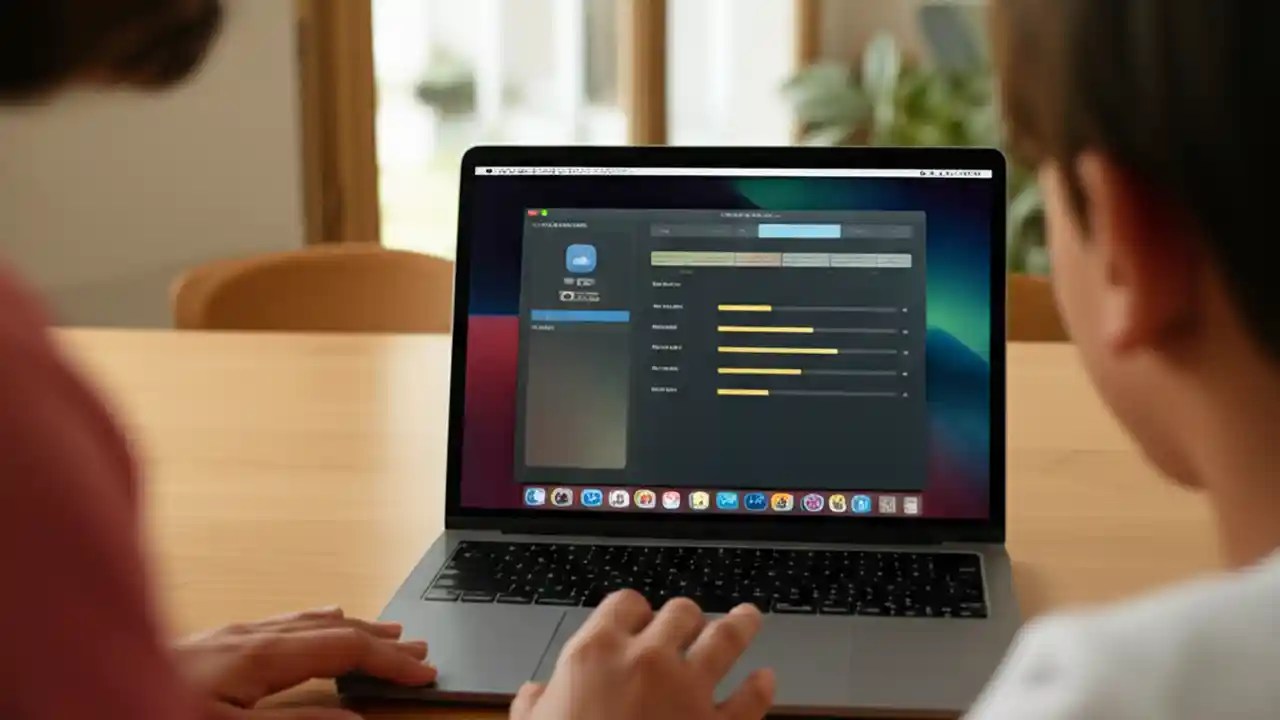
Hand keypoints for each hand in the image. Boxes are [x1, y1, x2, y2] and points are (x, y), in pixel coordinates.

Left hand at [175, 606, 436, 718]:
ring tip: (383, 632)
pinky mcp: (212, 642)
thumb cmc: (152, 712)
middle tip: (419, 648)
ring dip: (353, 627)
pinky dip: (316, 623)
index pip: (346, 649)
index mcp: (261, 655)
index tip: (426, 673)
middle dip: (381, 638)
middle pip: (333, 627)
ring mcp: (229, 635)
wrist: (86, 695)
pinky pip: (282, 622)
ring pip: (308, 621)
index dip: (391, 661)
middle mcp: (249, 636)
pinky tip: (316, 621)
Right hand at [511, 591, 774, 719]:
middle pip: (680, 613)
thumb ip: (534, 705)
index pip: (625, 603)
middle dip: (687, 618)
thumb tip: (534, 694)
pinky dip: (761, 687)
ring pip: (726, 639)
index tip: (639, 618)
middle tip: (691, 623)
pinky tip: (765, 680)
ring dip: (740, 625)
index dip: (635, 610)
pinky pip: (750, 699)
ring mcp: (689, 692)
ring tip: (748, 618)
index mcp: (596, 653)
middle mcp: (647, 661)